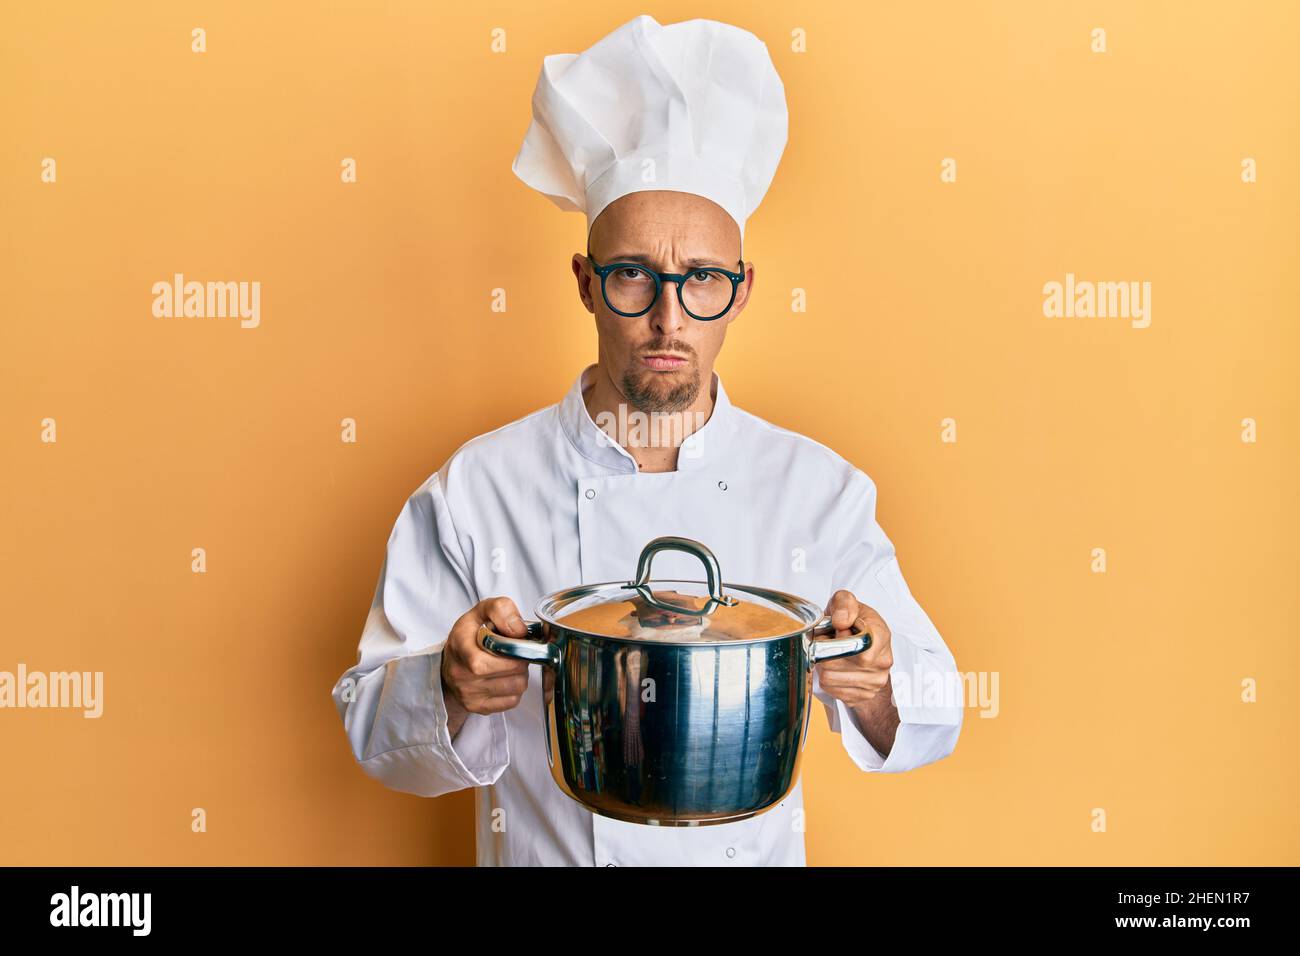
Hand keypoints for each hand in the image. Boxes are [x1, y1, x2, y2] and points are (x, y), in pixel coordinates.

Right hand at [440, 597, 531, 733]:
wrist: (451, 661)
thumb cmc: (470, 635)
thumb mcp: (482, 611)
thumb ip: (502, 609)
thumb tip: (520, 631)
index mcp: (460, 644)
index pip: (494, 651)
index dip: (514, 648)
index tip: (515, 640)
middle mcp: (461, 672)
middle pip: (514, 670)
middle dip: (522, 659)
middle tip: (516, 653)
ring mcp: (468, 693)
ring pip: (517, 686)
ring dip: (520, 675)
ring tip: (510, 665)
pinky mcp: (477, 707)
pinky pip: (512, 701)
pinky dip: (514, 690)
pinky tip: (505, 678)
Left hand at [813, 589, 893, 706]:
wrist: (862, 645)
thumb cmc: (854, 622)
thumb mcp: (846, 602)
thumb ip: (844, 604)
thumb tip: (840, 622)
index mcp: (881, 635)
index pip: (857, 645)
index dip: (838, 640)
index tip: (836, 631)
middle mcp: (882, 662)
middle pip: (836, 663)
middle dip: (824, 651)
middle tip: (827, 641)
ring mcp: (874, 681)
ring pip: (829, 677)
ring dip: (823, 665)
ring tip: (831, 653)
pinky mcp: (863, 695)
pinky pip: (830, 689)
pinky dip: (827, 678)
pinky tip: (835, 667)